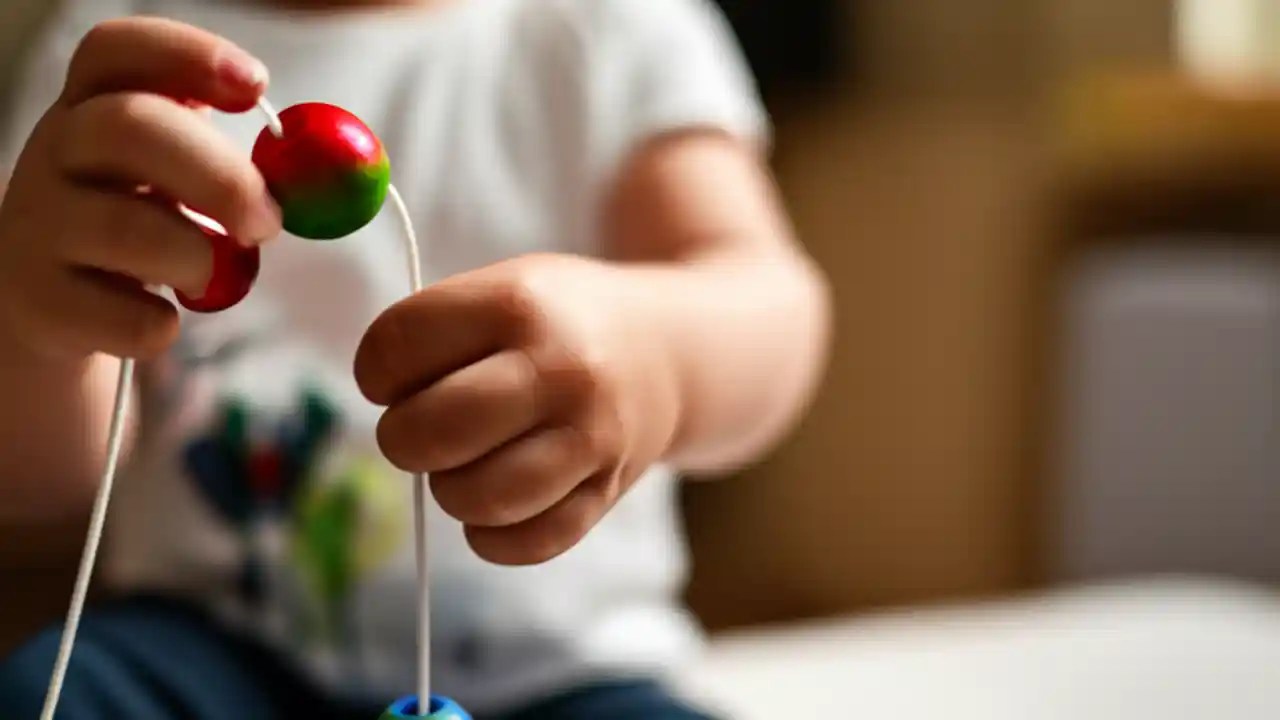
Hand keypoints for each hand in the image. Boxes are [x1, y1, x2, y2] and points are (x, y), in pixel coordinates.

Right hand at [0, 18, 280, 360]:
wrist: (58, 305)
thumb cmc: (141, 221)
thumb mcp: (173, 176)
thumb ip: (235, 163)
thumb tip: (326, 177)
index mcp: (94, 105)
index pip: (117, 51)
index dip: (188, 56)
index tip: (259, 88)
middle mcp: (56, 152)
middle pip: (127, 128)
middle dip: (219, 174)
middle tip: (269, 222)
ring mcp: (40, 225)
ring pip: (124, 228)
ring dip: (195, 257)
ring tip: (211, 274)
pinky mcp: (40, 300)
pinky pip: (122, 316)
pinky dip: (161, 324)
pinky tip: (165, 319)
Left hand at [354, 254, 682, 564]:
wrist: (669, 354)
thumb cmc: (558, 323)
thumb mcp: (506, 287)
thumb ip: (434, 330)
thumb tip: (381, 404)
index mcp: (520, 303)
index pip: (395, 348)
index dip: (376, 370)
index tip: (396, 374)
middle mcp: (561, 370)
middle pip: (431, 431)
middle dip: (403, 438)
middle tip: (420, 428)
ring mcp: (591, 438)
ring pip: (476, 499)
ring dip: (450, 489)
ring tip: (466, 462)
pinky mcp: (606, 494)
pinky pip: (522, 544)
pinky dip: (491, 535)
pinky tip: (497, 501)